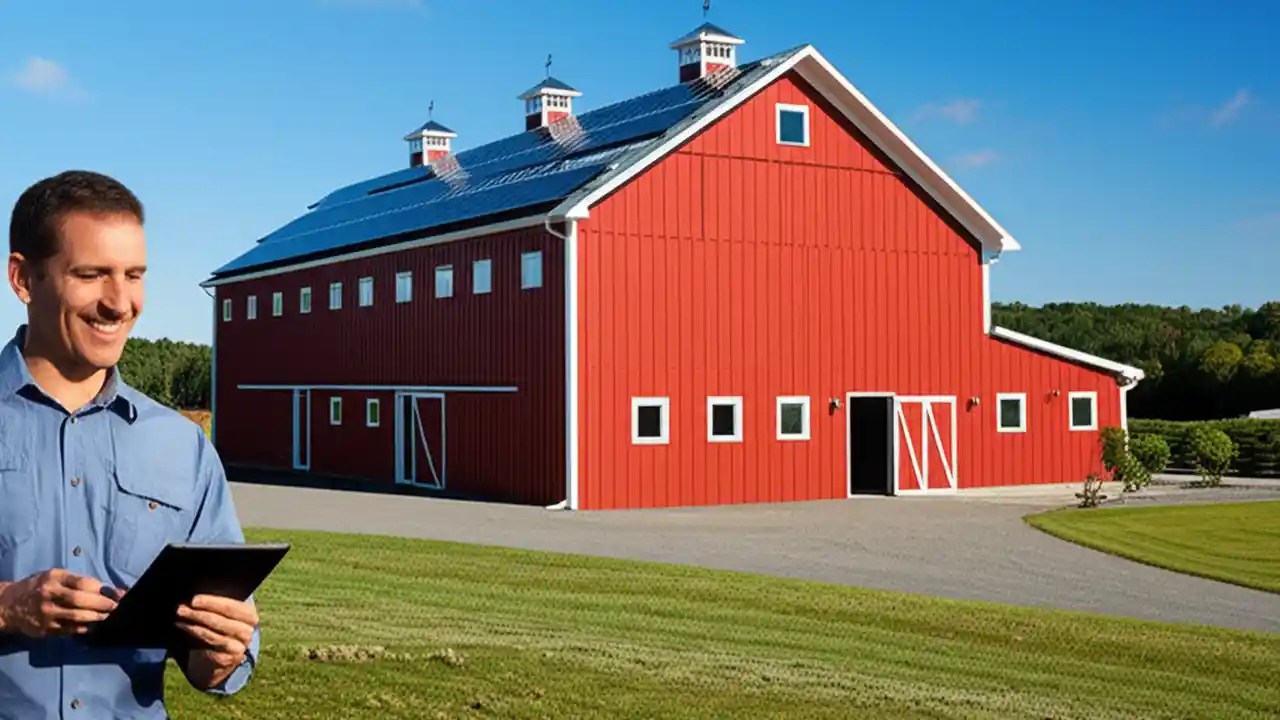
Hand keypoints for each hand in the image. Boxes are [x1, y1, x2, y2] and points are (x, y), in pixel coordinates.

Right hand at [0, 569, 120, 636]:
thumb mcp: (54, 576)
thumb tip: (107, 588)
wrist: (9, 605)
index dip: (102, 589)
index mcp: (53, 579)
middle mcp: (49, 595)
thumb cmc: (39, 587)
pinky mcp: (45, 629)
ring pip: (76, 617)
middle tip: (115, 606)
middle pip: (80, 600)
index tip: (116, 593)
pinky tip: (93, 626)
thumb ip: (77, 581)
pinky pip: (69, 630)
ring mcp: (46, 614)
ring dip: (96, 618)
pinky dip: (84, 628)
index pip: (82, 583)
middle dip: (102, 604)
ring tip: (107, 616)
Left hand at [176, 595, 257, 686]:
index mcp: (250, 615)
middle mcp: (248, 631)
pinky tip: (184, 627)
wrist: (220, 656)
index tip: (194, 599)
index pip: (231, 607)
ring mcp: (240, 646)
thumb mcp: (222, 614)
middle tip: (181, 608)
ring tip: (180, 618)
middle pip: (222, 620)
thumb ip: (216, 605)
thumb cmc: (218, 628)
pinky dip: (195, 635)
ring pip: (214, 633)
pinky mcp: (230, 658)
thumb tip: (197, 597)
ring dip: (194, 624)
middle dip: (199, 613)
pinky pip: (210, 647)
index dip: (212, 602)